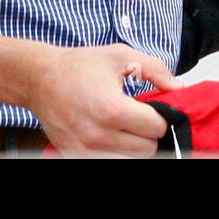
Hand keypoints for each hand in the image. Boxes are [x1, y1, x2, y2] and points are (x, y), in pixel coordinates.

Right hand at [28, 43, 180, 157]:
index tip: (152, 108)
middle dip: (148, 133)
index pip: (156, 128)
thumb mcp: (121, 56)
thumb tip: (178, 87)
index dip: (160, 116)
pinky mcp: (74, 156)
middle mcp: (98, 135)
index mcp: (112, 109)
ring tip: (125, 127)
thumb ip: (156, 70)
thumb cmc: (79, 65)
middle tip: (139, 117)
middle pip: (147, 149)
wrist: (39, 79)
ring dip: (134, 146)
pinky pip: (108, 162)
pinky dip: (115, 152)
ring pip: (130, 160)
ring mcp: (85, 150)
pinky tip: (111, 135)